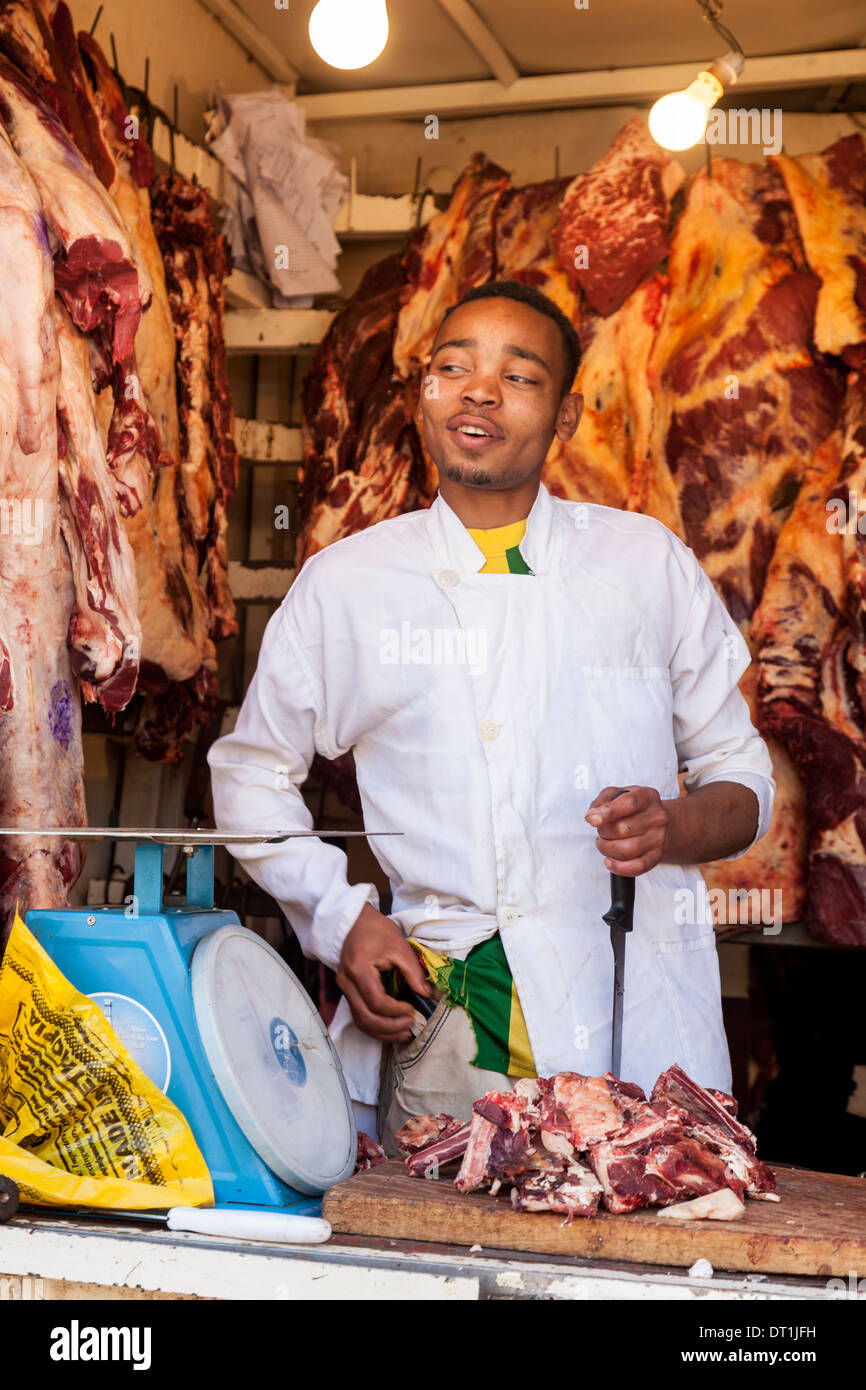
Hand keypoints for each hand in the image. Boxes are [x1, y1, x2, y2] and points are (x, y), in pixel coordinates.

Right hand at [337, 903, 432, 1042]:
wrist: (354, 921)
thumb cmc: (376, 930)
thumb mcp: (399, 946)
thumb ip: (413, 972)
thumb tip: (428, 994)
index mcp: (358, 968)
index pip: (376, 1000)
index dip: (395, 1010)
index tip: (412, 1009)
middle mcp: (346, 982)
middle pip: (365, 1017)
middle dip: (390, 1027)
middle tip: (411, 1025)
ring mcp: (344, 989)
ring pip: (360, 1021)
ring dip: (383, 1032)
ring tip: (404, 1033)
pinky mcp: (349, 992)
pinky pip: (360, 1016)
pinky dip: (376, 1027)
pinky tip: (392, 1029)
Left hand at [585, 785, 668, 876]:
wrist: (663, 823)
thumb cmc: (635, 808)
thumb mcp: (618, 794)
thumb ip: (602, 801)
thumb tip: (591, 816)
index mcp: (648, 797)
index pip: (629, 803)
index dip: (608, 812)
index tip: (592, 820)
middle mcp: (657, 817)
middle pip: (624, 829)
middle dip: (603, 832)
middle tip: (601, 831)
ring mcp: (659, 838)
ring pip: (628, 850)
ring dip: (607, 849)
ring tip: (604, 844)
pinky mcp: (657, 856)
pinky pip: (638, 866)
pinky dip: (619, 867)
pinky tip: (610, 860)